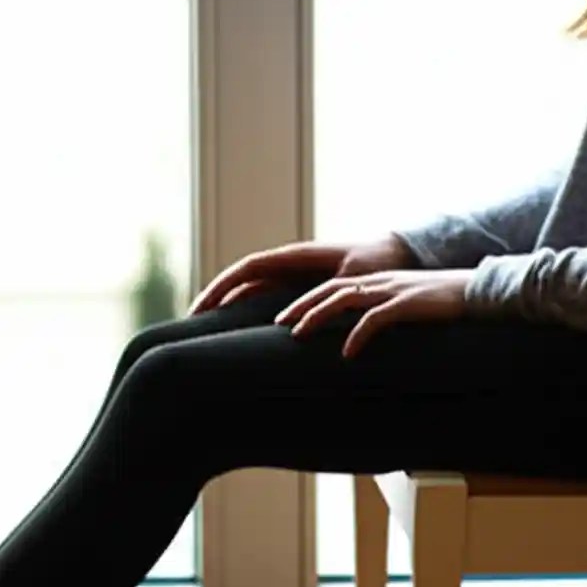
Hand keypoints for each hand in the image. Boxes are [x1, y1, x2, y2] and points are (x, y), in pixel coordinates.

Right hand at [188, 235, 415, 314]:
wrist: (396, 255)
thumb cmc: (375, 263)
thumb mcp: (352, 277)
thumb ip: (329, 292)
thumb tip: (306, 315)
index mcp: (294, 256)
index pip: (246, 268)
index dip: (221, 286)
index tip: (201, 307)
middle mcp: (288, 264)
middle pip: (240, 280)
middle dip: (214, 298)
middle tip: (190, 324)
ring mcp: (292, 275)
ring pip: (249, 289)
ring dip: (226, 306)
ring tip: (204, 331)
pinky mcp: (301, 287)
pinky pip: (266, 297)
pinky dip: (247, 310)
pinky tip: (236, 331)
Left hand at [274, 269, 473, 357]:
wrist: (480, 291)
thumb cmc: (444, 303)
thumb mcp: (406, 305)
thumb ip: (383, 314)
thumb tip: (360, 336)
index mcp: (377, 282)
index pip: (332, 286)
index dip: (306, 299)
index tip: (283, 316)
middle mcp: (379, 282)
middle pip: (330, 289)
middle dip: (301, 305)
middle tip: (279, 323)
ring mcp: (393, 291)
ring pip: (345, 299)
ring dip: (318, 315)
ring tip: (299, 334)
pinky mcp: (409, 304)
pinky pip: (377, 319)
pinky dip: (358, 335)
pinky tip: (347, 354)